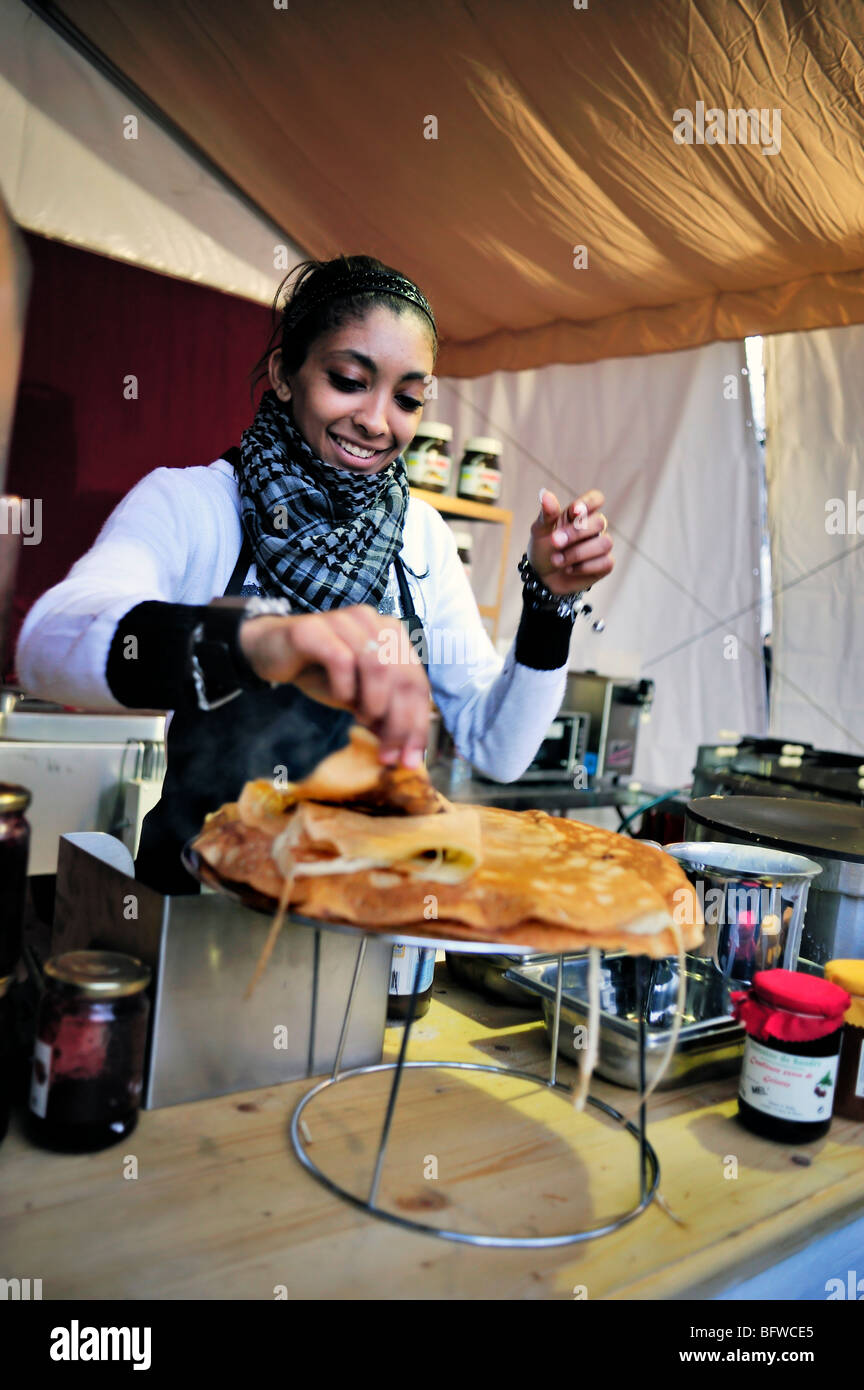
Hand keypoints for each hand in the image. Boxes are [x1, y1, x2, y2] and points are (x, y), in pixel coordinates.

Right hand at [238, 606, 429, 767]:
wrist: (274, 652)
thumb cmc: (322, 672)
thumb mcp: (360, 698)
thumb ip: (385, 718)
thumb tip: (408, 755)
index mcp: (393, 635)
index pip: (418, 683)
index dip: (418, 724)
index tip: (410, 760)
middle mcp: (374, 622)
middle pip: (403, 676)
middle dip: (399, 723)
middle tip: (386, 753)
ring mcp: (345, 621)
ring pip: (378, 665)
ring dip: (374, 702)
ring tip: (361, 718)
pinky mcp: (315, 628)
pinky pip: (341, 660)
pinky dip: (344, 688)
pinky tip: (339, 698)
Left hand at [527, 488, 613, 593]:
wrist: (542, 578)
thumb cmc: (543, 549)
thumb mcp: (540, 531)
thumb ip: (547, 514)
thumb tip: (545, 494)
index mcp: (579, 515)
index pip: (595, 499)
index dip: (589, 503)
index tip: (574, 512)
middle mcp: (593, 528)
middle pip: (600, 521)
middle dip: (576, 533)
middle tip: (555, 542)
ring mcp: (601, 546)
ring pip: (605, 542)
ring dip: (577, 553)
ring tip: (556, 560)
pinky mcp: (605, 564)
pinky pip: (605, 562)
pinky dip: (583, 567)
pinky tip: (569, 569)